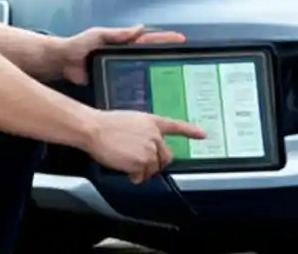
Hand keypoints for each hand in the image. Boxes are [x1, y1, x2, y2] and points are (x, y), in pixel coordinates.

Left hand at [58, 25, 185, 85]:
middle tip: (185, 63)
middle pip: (150, 57)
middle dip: (168, 59)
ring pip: (143, 72)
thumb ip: (117, 34)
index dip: (164, 40)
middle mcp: (125, 56)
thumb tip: (140, 28)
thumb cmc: (77, 45)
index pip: (148, 40)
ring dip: (158, 76)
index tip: (181, 40)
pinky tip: (153, 96)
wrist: (61, 63)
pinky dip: (142, 89)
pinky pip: (130, 85)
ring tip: (176, 81)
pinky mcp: (113, 83)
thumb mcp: (98, 35)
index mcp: (123, 43)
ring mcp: (120, 70)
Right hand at [85, 110, 206, 183]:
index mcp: (152, 121)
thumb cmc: (105, 124)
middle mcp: (154, 135)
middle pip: (166, 156)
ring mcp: (150, 149)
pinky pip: (141, 176)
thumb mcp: (130, 121)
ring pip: (153, 168)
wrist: (95, 129)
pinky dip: (133, 175)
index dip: (190, 131)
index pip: (176, 126)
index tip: (202, 135)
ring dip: (141, 170)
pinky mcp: (142, 162)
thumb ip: (143, 132)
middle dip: (157, 163)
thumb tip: (145, 147)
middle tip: (142, 164)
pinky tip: (123, 167)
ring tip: (126, 162)